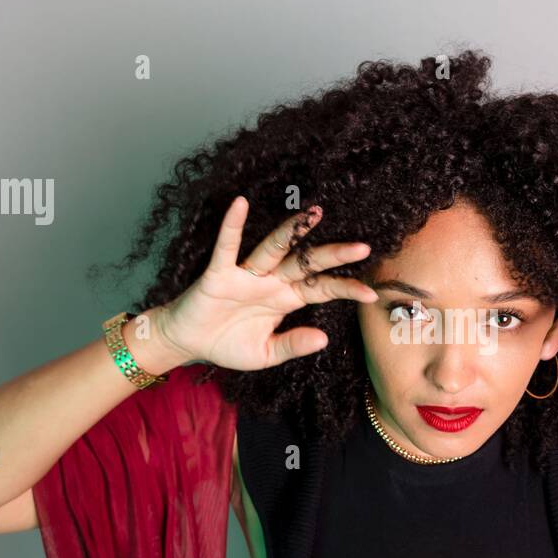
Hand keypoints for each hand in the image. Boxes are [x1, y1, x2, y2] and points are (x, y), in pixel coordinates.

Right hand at [153, 196, 378, 370]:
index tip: (370, 293)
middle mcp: (270, 281)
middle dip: (333, 256)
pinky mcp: (219, 273)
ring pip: (274, 249)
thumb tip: (324, 339)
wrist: (187, 343)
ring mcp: (246, 275)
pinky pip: (227, 247)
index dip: (344, 289)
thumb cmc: (227, 344)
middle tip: (363, 247)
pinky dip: (231, 226)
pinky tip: (239, 204)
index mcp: (285, 299)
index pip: (321, 289)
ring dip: (292, 232)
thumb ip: (293, 345)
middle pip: (306, 264)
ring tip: (314, 214)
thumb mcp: (266, 353)